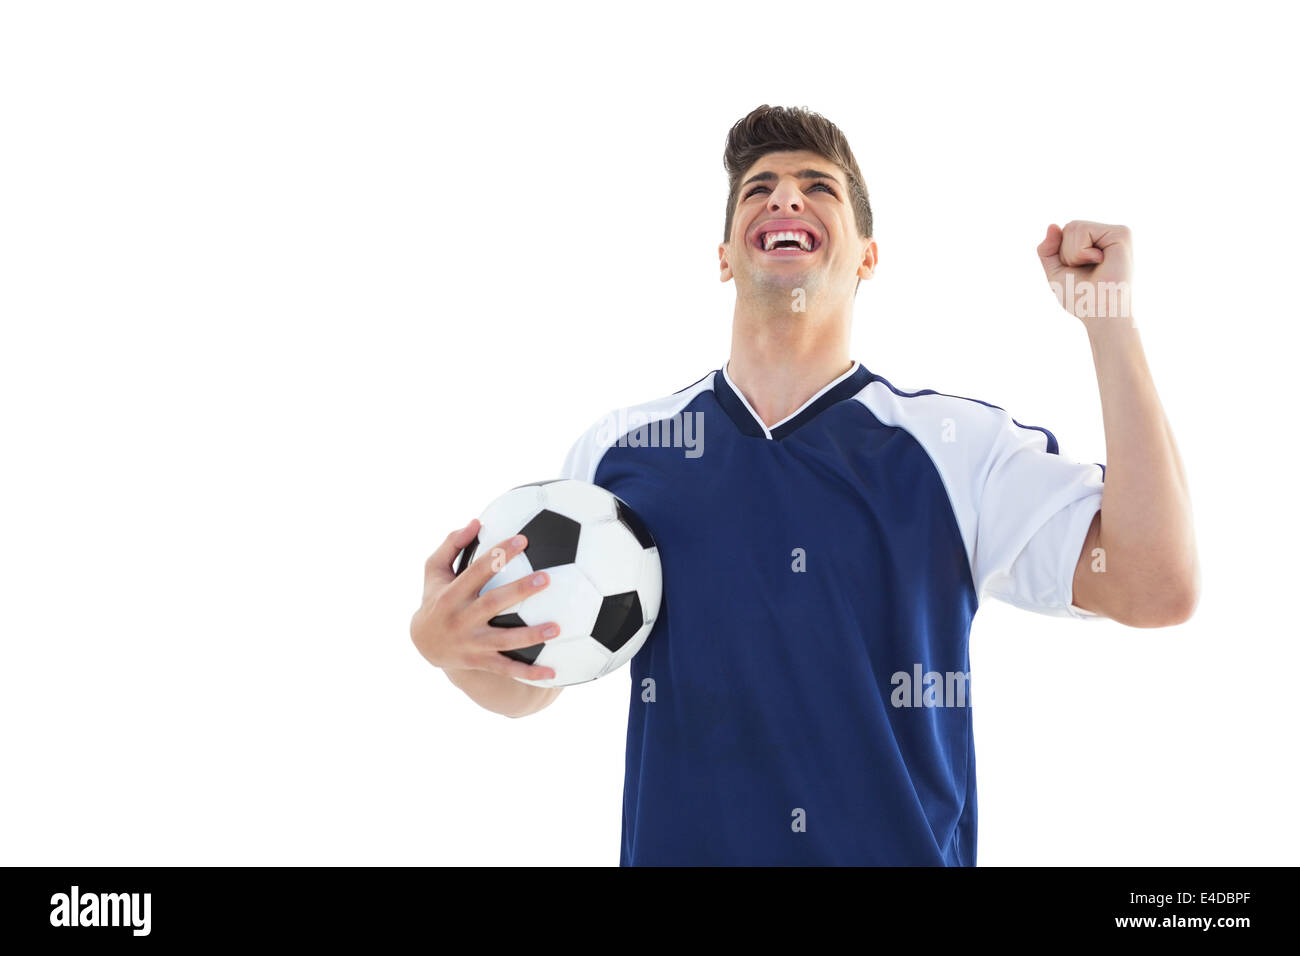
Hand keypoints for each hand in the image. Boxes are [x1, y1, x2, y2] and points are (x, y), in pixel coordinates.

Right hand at [410, 519, 559, 681]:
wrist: (424, 644)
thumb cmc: (435, 597)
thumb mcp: (434, 570)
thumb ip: (452, 544)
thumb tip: (476, 521)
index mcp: (451, 594)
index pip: (477, 571)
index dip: (499, 555)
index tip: (523, 539)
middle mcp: (461, 619)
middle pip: (493, 603)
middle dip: (519, 591)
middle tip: (547, 578)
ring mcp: (472, 643)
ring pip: (504, 640)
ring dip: (531, 635)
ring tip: (557, 627)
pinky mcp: (480, 662)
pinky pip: (507, 669)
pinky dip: (529, 674)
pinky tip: (553, 673)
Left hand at [1036, 220, 1134, 324]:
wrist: (1100, 313)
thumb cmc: (1081, 298)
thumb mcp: (1056, 271)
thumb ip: (1048, 249)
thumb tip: (1052, 224)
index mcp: (1096, 243)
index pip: (1064, 232)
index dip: (1061, 254)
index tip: (1078, 271)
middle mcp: (1108, 235)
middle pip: (1069, 227)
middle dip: (1067, 253)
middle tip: (1086, 270)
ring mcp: (1117, 232)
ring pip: (1073, 226)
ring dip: (1073, 254)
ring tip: (1094, 266)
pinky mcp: (1121, 233)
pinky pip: (1082, 230)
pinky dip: (1080, 251)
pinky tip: (1099, 261)